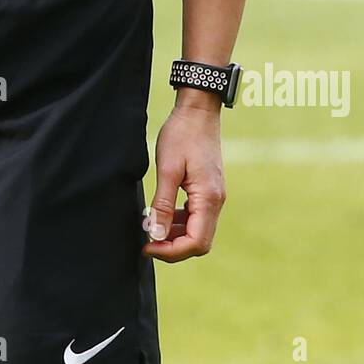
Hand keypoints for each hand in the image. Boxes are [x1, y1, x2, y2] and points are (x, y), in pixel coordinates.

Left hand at [141, 103, 226, 261]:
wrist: (197, 112)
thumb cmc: (181, 135)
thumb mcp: (167, 169)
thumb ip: (162, 204)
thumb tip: (155, 235)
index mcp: (209, 198)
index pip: (196, 243)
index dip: (171, 251)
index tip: (147, 246)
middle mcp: (216, 201)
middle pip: (199, 242)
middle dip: (173, 247)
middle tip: (147, 241)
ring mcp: (214, 196)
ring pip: (198, 231)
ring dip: (175, 235)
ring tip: (151, 226)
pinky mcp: (208, 190)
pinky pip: (196, 217)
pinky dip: (180, 221)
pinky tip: (162, 213)